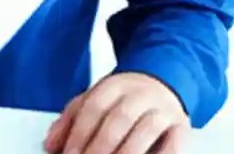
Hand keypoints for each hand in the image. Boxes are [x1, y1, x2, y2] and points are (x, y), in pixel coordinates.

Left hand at [44, 72, 189, 153]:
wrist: (162, 86)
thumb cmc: (123, 101)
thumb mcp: (94, 101)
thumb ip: (71, 121)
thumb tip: (51, 145)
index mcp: (114, 85)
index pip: (93, 107)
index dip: (79, 133)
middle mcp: (140, 94)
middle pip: (118, 119)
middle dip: (99, 146)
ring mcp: (163, 109)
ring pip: (146, 129)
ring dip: (127, 152)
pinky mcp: (182, 126)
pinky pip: (174, 142)